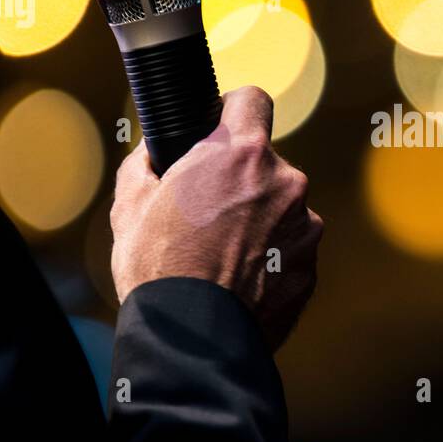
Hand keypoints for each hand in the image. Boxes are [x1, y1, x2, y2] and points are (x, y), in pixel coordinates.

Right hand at [110, 86, 322, 351]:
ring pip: (280, 208)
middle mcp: (285, 182)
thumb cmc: (157, 268)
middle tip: (204, 212)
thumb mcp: (131, 204)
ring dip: (257, 222)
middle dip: (240, 180)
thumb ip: (147, 161)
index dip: (232, 111)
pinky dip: (269, 258)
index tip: (219, 127)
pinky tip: (239, 282)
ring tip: (219, 257)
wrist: (191, 341)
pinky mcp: (311, 267)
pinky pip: (289, 248)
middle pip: (264, 163)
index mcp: (241, 154)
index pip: (252, 100)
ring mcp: (305, 226)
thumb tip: (154, 149)